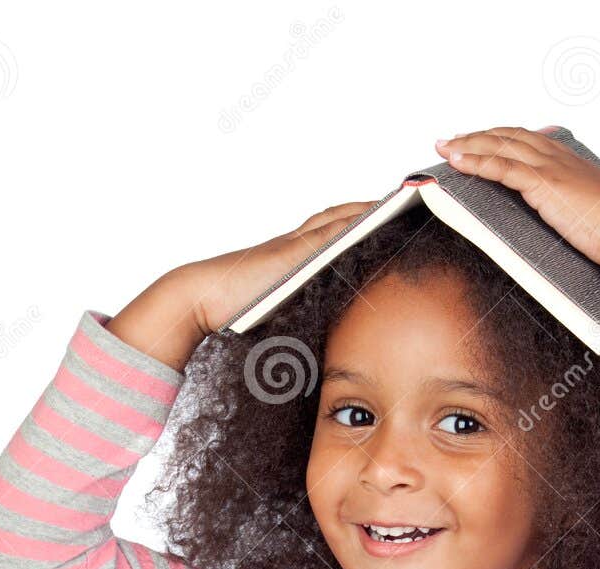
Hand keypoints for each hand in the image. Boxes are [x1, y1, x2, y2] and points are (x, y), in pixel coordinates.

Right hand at [177, 201, 380, 334]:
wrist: (200, 297)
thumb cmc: (230, 311)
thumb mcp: (273, 309)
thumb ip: (292, 309)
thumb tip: (307, 335)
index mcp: (288, 257)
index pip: (326, 230)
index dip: (353, 221)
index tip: (379, 218)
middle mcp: (292, 245)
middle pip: (336, 216)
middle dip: (367, 208)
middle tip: (399, 202)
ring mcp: (292, 246)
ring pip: (337, 218)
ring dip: (366, 209)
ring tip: (397, 204)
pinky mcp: (292, 254)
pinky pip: (329, 232)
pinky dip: (353, 222)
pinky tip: (375, 218)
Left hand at [434, 126, 599, 267]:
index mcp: (570, 160)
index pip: (528, 139)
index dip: (500, 137)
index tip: (480, 139)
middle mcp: (557, 156)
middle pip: (508, 135)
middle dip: (476, 135)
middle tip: (451, 139)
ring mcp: (549, 168)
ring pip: (500, 145)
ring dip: (467, 144)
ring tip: (444, 147)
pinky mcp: (542, 184)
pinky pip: (500, 166)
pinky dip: (475, 161)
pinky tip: (457, 161)